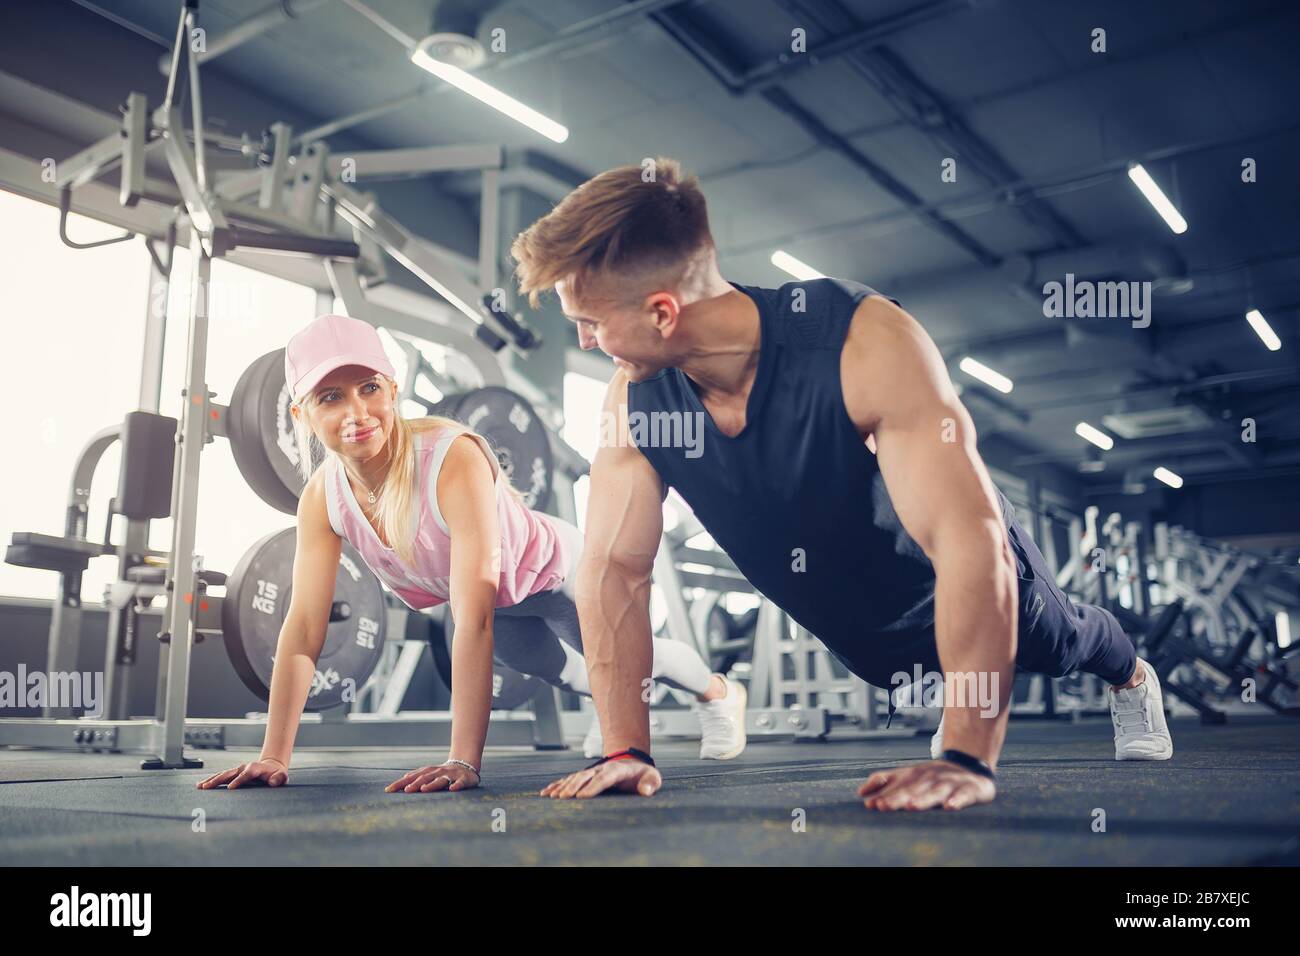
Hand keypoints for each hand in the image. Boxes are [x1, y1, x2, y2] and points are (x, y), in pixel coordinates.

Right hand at [196, 758, 288, 789]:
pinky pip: (221, 776)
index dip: (239, 780)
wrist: (272, 766)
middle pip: (230, 773)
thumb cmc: (276, 774)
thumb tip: (273, 782)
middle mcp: (244, 767)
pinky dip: (211, 780)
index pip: (246, 774)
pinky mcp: (233, 774)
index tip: (230, 788)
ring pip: (223, 774)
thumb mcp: (282, 776)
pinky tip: (201, 785)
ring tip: (200, 786)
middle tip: (207, 787)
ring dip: (211, 780)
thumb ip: (279, 778)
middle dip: (218, 779)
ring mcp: (237, 770)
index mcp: (256, 768)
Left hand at [386, 762, 479, 793]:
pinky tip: (452, 790)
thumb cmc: (444, 773)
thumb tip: (402, 781)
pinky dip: (456, 786)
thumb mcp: (429, 774)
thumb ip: (417, 777)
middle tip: (406, 790)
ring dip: (432, 784)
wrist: (466, 765)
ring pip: (440, 780)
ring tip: (424, 789)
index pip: (411, 778)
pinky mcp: (463, 779)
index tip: (388, 790)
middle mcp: (438, 772)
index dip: (400, 784)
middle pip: (425, 778)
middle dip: (416, 783)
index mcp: (428, 772)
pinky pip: (459, 783)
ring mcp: (450, 775)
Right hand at [540, 758, 660, 798]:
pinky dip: (557, 785)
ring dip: (563, 786)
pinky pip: (568, 780)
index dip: (593, 786)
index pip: (605, 778)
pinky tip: (546, 793)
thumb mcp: (652, 777)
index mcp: (618, 770)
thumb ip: (651, 783)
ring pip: (575, 778)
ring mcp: (592, 772)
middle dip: (574, 786)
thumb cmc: (643, 775)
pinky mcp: (585, 777)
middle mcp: (601, 769)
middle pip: (585, 776)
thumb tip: (645, 791)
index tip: (582, 796)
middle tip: (563, 798)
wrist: (632, 764)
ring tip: (552, 796)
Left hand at [858, 759, 995, 810]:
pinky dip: (956, 800)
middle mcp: (929, 778)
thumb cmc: (932, 777)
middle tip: (884, 806)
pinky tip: (949, 806)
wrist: (969, 767)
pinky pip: (963, 795)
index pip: (896, 786)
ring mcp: (948, 783)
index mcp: (913, 775)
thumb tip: (860, 792)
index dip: (884, 795)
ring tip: (912, 806)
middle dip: (898, 798)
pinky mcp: (968, 789)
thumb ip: (884, 782)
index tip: (871, 804)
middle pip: (912, 789)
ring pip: (935, 791)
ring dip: (923, 799)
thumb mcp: (907, 776)